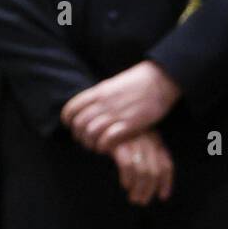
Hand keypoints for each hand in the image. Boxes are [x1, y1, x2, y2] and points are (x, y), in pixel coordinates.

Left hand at [61, 62, 180, 152]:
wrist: (160, 81)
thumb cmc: (136, 83)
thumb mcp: (111, 85)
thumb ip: (98, 96)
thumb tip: (86, 107)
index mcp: (97, 92)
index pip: (71, 109)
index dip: (68, 121)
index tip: (71, 127)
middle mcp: (103, 103)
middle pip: (79, 124)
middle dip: (79, 136)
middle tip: (85, 140)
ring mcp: (116, 113)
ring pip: (90, 133)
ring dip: (91, 143)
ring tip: (96, 146)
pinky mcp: (129, 124)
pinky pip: (107, 139)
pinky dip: (104, 146)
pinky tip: (107, 148)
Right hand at [109, 129, 173, 205]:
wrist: (92, 123)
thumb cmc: (113, 139)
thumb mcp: (133, 146)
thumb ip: (145, 159)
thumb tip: (154, 185)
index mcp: (154, 139)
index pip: (166, 165)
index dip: (166, 183)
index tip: (162, 197)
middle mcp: (146, 139)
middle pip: (155, 171)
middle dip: (149, 189)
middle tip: (141, 201)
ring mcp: (133, 140)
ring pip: (144, 171)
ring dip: (140, 189)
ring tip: (134, 198)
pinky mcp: (118, 142)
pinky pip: (128, 165)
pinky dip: (128, 178)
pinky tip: (125, 185)